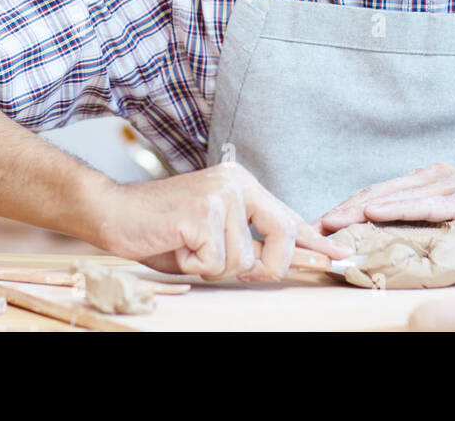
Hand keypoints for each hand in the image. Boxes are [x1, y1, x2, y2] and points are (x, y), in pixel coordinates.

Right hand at [94, 162, 351, 281]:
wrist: (112, 212)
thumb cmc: (160, 228)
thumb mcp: (211, 231)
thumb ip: (246, 241)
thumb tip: (283, 263)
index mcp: (241, 183)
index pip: (287, 216)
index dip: (315, 240)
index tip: (342, 254)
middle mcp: (235, 183)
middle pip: (281, 236)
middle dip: (268, 266)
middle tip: (239, 270)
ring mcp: (220, 196)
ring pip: (242, 260)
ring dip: (213, 266)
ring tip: (187, 247)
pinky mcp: (201, 213)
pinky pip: (215, 263)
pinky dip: (194, 266)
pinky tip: (176, 246)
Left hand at [314, 162, 454, 266]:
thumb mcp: (453, 235)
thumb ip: (424, 237)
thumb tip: (389, 257)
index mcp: (429, 183)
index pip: (380, 194)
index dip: (348, 208)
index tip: (320, 225)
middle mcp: (435, 177)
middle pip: (379, 192)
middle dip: (343, 209)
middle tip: (313, 225)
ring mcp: (449, 185)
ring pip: (394, 195)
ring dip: (359, 208)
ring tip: (331, 219)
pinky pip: (423, 204)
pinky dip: (395, 208)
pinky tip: (372, 212)